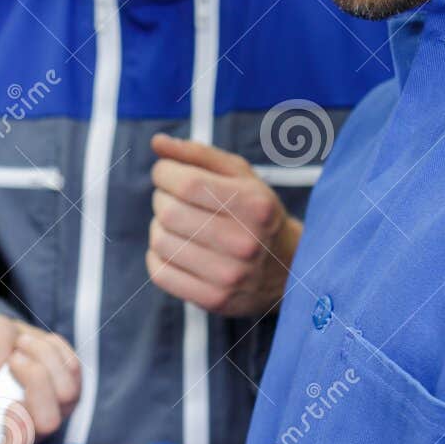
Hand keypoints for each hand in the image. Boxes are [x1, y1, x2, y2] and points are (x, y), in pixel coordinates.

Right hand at [0, 313, 80, 443]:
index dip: (14, 443)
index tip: (9, 407)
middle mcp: (29, 432)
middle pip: (48, 423)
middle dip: (35, 383)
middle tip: (13, 360)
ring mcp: (55, 413)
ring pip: (66, 393)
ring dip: (41, 358)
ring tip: (18, 347)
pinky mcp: (72, 390)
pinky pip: (74, 371)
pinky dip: (52, 350)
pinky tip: (32, 346)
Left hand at [147, 135, 301, 315]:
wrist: (287, 268)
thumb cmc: (256, 213)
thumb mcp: (240, 176)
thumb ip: (198, 155)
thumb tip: (157, 143)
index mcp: (254, 206)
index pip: (188, 183)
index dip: (165, 173)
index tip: (166, 173)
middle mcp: (245, 244)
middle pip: (170, 212)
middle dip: (161, 197)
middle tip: (172, 198)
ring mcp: (230, 277)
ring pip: (160, 241)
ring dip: (158, 225)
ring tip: (176, 223)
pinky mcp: (214, 300)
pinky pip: (159, 272)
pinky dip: (156, 254)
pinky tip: (174, 247)